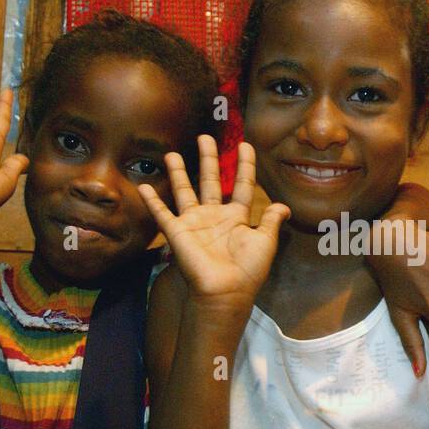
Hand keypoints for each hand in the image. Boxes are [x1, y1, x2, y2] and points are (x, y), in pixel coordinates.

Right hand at [137, 136, 289, 314]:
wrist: (226, 291)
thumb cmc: (248, 269)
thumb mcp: (265, 241)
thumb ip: (270, 221)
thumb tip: (284, 206)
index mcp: (237, 217)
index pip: (241, 184)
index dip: (244, 165)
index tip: (245, 145)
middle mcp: (214, 216)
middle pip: (210, 180)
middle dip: (208, 158)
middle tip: (205, 137)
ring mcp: (194, 223)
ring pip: (184, 191)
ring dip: (178, 172)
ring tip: (172, 153)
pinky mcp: (177, 232)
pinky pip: (162, 213)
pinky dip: (152, 200)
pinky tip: (144, 186)